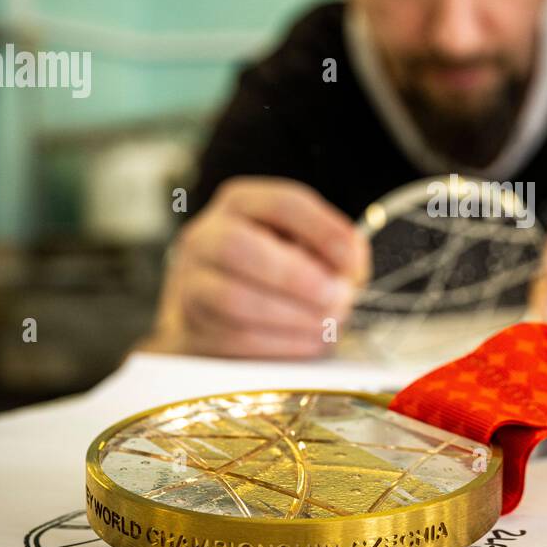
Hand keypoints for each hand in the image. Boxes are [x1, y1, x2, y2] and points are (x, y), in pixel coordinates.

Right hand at [140, 177, 369, 358]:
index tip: (355, 261)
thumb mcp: (304, 245)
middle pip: (237, 245)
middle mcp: (206, 236)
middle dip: (296, 276)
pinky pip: (234, 337)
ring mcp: (191, 282)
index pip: (282, 203)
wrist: (218, 310)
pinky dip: (281, 343)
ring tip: (330, 324)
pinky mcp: (192, 326)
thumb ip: (334, 251)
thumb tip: (351, 271)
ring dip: (292, 316)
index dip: (323, 231)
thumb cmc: (272, 269)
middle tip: (339, 298)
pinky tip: (311, 343)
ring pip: (233, 298)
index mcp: (241, 203)